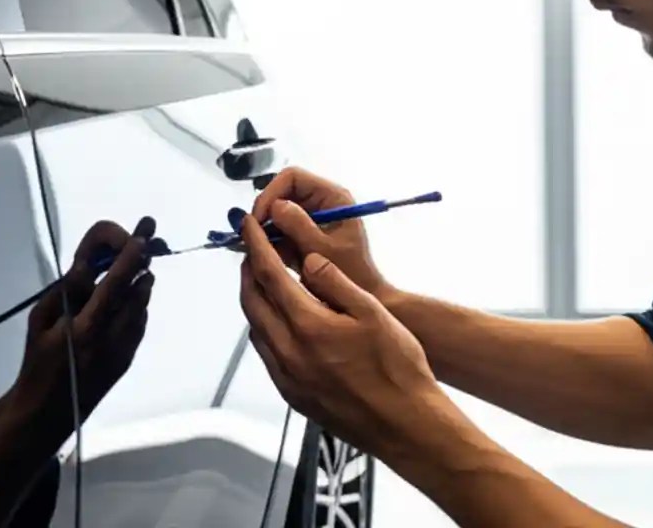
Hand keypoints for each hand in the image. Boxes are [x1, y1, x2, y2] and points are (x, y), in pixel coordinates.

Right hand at [9, 218, 155, 440]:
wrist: (45, 414)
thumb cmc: (36, 364)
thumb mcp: (38, 322)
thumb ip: (66, 292)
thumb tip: (90, 265)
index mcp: (86, 327)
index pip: (116, 283)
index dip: (131, 256)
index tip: (143, 235)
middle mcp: (111, 339)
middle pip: (137, 291)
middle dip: (141, 264)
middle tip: (142, 242)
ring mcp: (124, 351)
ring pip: (142, 306)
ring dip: (140, 283)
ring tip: (136, 266)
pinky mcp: (128, 360)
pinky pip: (139, 323)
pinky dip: (137, 305)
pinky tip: (128, 298)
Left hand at [238, 213, 437, 456]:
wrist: (405, 426)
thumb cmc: (397, 369)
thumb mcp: (372, 313)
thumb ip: (335, 282)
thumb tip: (308, 260)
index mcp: (308, 325)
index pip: (268, 274)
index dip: (255, 245)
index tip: (248, 226)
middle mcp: (288, 352)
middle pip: (252, 301)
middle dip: (249, 270)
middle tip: (253, 249)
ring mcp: (287, 376)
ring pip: (255, 328)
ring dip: (254, 299)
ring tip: (265, 280)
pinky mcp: (292, 394)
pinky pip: (266, 353)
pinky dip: (264, 328)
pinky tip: (279, 321)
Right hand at [250, 167, 392, 300]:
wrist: (361, 297)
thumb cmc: (352, 273)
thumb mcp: (324, 249)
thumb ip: (300, 226)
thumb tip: (274, 206)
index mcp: (332, 196)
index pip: (293, 177)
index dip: (271, 193)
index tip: (258, 217)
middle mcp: (321, 201)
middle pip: (281, 193)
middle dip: (265, 212)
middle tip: (252, 235)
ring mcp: (311, 217)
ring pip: (277, 213)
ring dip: (266, 229)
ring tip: (257, 248)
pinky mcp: (303, 233)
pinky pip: (279, 230)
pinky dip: (270, 241)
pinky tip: (266, 256)